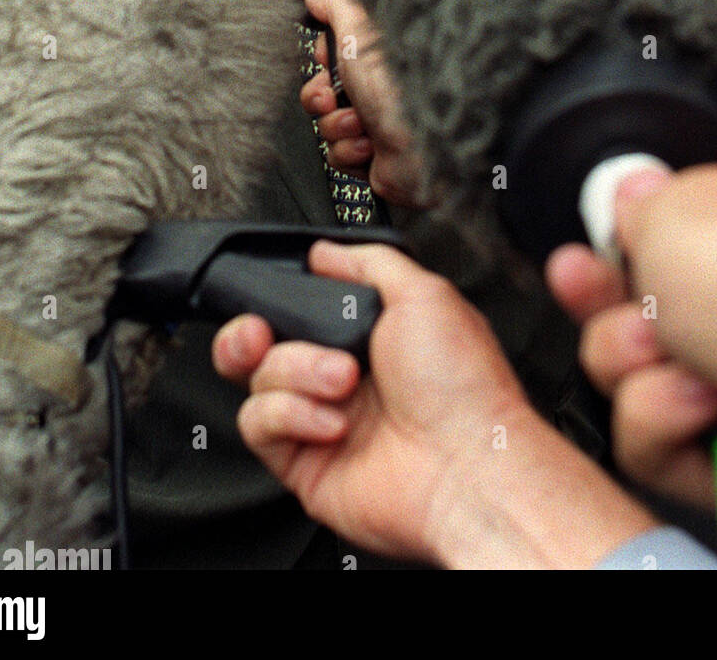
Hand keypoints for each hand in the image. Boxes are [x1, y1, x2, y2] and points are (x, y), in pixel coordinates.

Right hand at [214, 239, 656, 566]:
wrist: (465, 463)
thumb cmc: (462, 385)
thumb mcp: (424, 294)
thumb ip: (370, 262)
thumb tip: (324, 252)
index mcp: (371, 334)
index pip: (301, 308)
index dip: (280, 300)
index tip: (277, 296)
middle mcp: (342, 375)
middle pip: (262, 344)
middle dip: (250, 333)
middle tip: (262, 333)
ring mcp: (320, 418)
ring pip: (259, 378)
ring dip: (297, 371)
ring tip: (343, 380)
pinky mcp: (303, 462)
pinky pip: (259, 425)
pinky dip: (290, 413)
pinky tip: (333, 420)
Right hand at [300, 0, 422, 204]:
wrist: (424, 155)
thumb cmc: (403, 97)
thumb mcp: (363, 40)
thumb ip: (339, 10)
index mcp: (377, 58)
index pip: (334, 50)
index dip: (324, 57)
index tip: (327, 59)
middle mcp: (377, 89)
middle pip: (322, 89)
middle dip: (321, 97)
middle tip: (333, 98)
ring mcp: (375, 123)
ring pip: (326, 123)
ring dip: (338, 127)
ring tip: (363, 127)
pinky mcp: (373, 155)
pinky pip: (337, 153)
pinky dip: (350, 153)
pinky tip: (371, 149)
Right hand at [548, 167, 716, 564]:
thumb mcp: (681, 201)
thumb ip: (641, 200)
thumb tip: (629, 197)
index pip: (679, 225)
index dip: (628, 231)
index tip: (597, 235)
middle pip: (645, 299)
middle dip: (604, 297)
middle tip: (581, 282)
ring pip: (634, 369)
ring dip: (630, 358)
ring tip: (663, 349)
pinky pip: (652, 435)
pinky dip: (660, 418)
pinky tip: (696, 403)